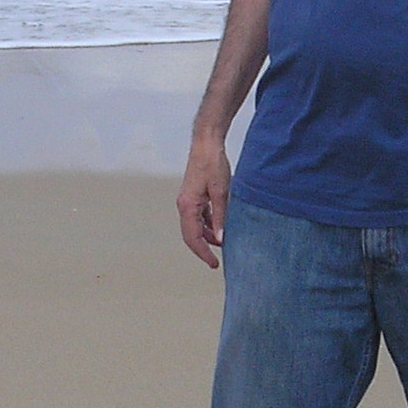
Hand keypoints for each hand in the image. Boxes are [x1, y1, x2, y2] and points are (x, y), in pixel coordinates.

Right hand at [177, 133, 231, 267]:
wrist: (206, 144)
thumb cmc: (213, 163)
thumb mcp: (221, 192)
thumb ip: (220, 217)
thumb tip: (221, 238)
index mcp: (187, 206)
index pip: (193, 238)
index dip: (203, 254)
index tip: (214, 264)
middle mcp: (184, 205)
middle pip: (191, 235)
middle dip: (203, 250)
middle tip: (215, 262)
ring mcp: (187, 201)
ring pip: (195, 227)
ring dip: (207, 237)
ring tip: (223, 244)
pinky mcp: (193, 196)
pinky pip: (198, 217)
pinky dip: (208, 225)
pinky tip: (220, 228)